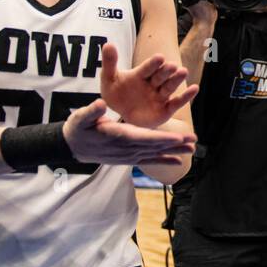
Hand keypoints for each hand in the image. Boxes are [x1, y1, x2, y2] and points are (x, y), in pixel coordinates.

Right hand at [63, 98, 195, 166]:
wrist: (73, 147)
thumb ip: (91, 111)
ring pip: (154, 154)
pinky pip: (148, 161)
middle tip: (193, 140)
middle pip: (154, 146)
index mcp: (117, 136)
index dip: (161, 138)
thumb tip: (100, 104)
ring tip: (192, 149)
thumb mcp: (80, 117)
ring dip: (174, 152)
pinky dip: (163, 161)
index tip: (177, 137)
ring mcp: (128, 156)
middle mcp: (126, 149)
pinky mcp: (128, 159)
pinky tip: (178, 162)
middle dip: (175, 144)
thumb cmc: (78, 128)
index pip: (143, 138)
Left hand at [99, 42, 199, 128]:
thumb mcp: (109, 79)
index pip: (147, 68)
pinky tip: (194, 88)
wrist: (122, 114)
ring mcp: (160, 96)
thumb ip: (110, 63)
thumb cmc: (116, 94)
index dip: (153, 64)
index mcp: (140, 75)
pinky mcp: (166, 109)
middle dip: (166, 71)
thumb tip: (108, 43)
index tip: (159, 57)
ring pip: (170, 87)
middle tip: (172, 66)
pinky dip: (186, 96)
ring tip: (183, 72)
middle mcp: (152, 84)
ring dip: (177, 80)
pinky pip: (177, 102)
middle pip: (160, 76)